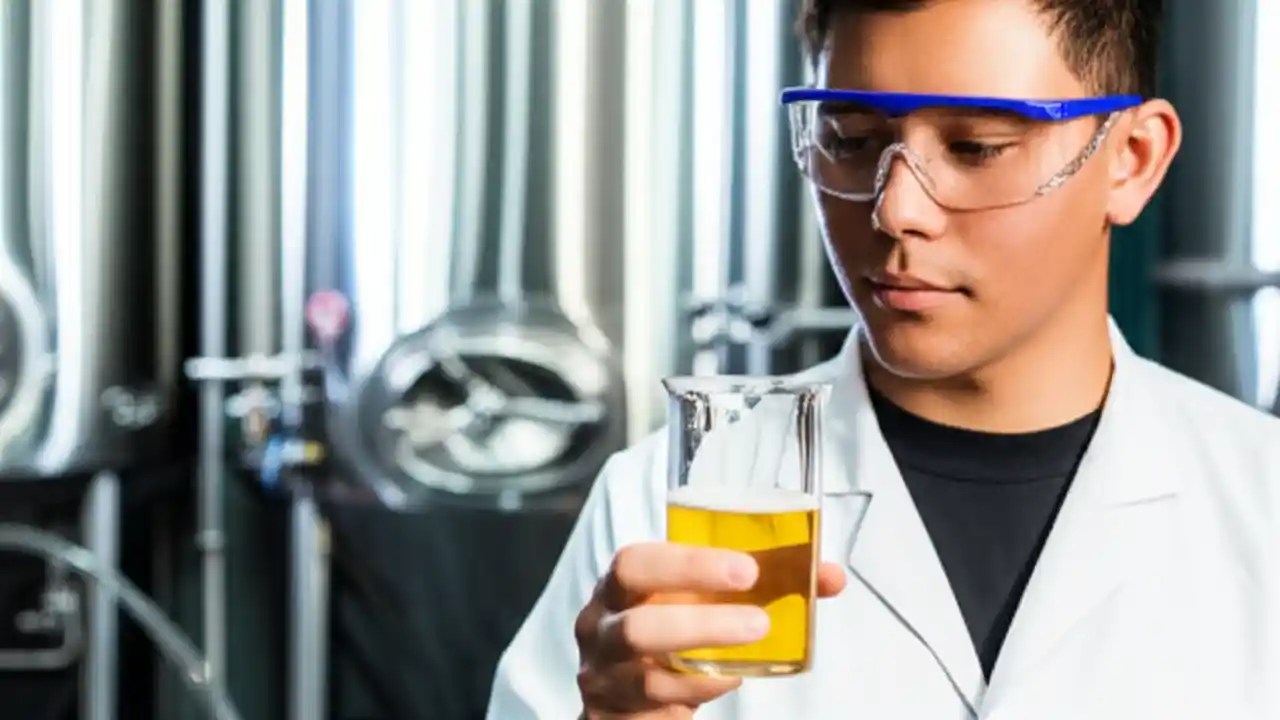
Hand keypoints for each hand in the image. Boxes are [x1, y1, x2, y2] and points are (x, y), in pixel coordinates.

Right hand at [575, 542, 847, 718]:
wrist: (622, 690)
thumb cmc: (668, 630)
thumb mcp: (695, 600)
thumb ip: (757, 585)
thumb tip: (831, 575)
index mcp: (617, 588)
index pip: (634, 564)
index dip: (688, 565)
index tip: (747, 569)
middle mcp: (600, 631)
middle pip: (637, 628)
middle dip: (702, 624)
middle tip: (760, 622)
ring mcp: (604, 680)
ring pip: (649, 681)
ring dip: (706, 672)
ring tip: (748, 662)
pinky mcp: (614, 719)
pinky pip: (656, 714)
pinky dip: (694, 698)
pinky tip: (723, 684)